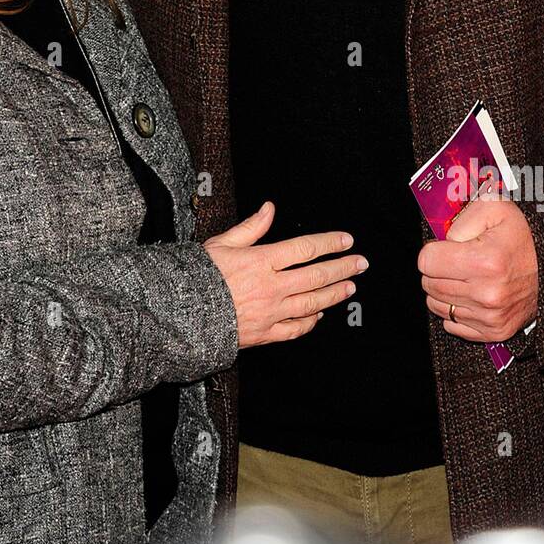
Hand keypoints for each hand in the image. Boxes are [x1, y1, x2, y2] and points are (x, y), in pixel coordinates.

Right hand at [204, 201, 367, 348]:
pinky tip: (320, 314)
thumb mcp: (222, 243)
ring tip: (350, 287)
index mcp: (262, 261)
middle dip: (342, 268)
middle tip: (361, 263)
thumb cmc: (198, 275)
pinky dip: (311, 321)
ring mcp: (270, 312)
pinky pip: (295, 329)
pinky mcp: (265, 334)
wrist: (182, 314)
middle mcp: (271, 287)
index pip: (305, 248)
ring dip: (334, 294)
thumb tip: (270, 208)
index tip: (346, 240)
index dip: (329, 243)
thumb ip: (251, 227)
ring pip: (312, 303)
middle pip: (316, 276)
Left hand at [418, 185, 538, 342]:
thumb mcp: (494, 208)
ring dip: (444, 290)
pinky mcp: (494, 332)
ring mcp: (490, 317)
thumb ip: (461, 218)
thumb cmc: (520, 237)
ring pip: (436, 305)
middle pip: (429, 284)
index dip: (433, 250)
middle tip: (456, 261)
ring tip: (464, 278)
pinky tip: (470, 296)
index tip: (446, 248)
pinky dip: (456, 310)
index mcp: (485, 262)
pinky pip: (451, 325)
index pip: (426, 261)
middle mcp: (487, 294)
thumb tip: (442, 242)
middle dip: (437, 270)